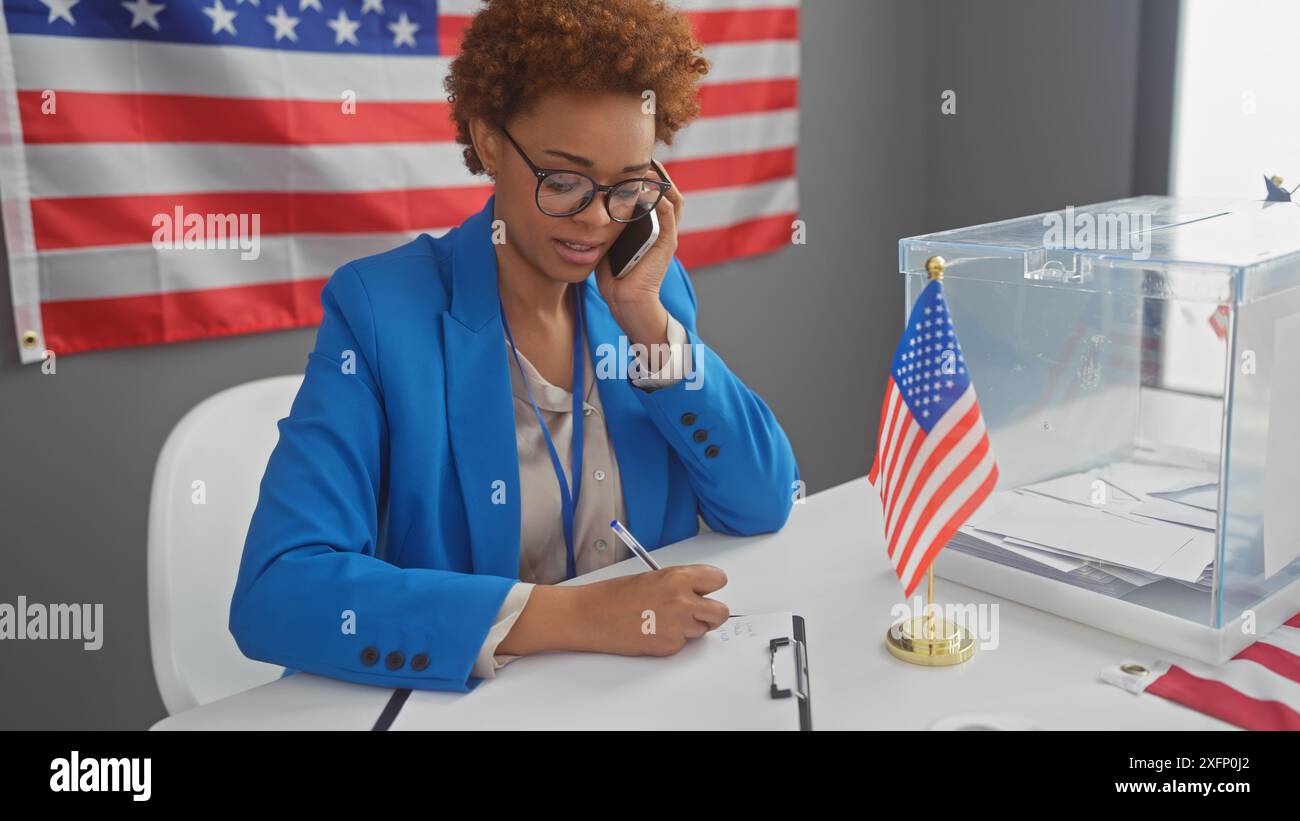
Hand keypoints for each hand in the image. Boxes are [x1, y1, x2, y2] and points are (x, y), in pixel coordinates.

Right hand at [570, 565, 729, 655]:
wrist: (588, 616)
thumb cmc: (612, 595)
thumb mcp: (651, 578)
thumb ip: (678, 583)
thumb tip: (696, 592)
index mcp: (678, 578)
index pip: (718, 579)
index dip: (710, 586)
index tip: (704, 589)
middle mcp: (682, 602)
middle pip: (720, 612)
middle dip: (710, 612)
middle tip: (695, 611)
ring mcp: (677, 627)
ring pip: (702, 630)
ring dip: (689, 627)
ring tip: (663, 620)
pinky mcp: (669, 647)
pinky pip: (682, 644)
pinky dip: (672, 639)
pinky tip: (652, 631)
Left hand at [594, 163, 684, 345]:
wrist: (627, 302)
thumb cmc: (616, 277)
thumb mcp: (609, 243)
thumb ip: (607, 225)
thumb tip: (587, 207)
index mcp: (650, 228)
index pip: (655, 194)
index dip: (648, 177)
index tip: (632, 162)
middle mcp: (662, 229)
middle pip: (669, 192)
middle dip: (658, 173)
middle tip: (644, 157)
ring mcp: (667, 236)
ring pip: (674, 200)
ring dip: (662, 182)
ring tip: (649, 167)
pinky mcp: (667, 245)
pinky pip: (669, 217)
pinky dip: (663, 201)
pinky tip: (652, 189)